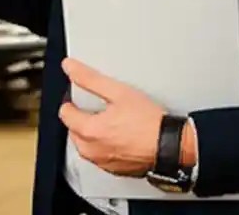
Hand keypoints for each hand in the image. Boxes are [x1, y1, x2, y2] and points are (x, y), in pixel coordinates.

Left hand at [58, 58, 177, 176]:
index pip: (65, 113)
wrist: (172, 146)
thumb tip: (70, 67)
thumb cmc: (150, 123)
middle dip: (83, 118)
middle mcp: (91, 150)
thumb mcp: (118, 92)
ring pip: (87, 145)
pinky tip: (121, 137)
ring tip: (113, 122)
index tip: (81, 98)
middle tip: (101, 109)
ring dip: (93, 133)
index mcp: (87, 131)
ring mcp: (103, 163)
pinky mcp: (116, 170)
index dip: (73, 101)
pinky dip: (106, 146)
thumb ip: (90, 79)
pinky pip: (102, 156)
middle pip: (74, 129)